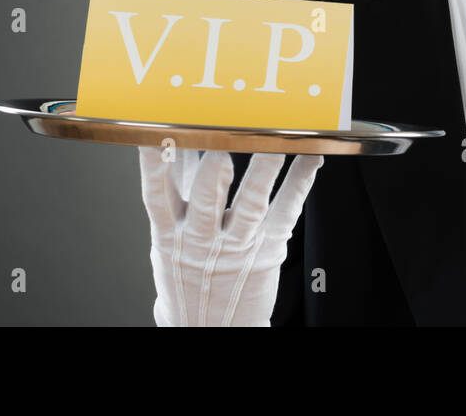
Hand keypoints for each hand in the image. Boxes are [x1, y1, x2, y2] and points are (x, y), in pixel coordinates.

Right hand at [139, 147, 322, 325]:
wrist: (211, 331)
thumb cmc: (191, 274)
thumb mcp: (172, 237)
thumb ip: (179, 187)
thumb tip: (180, 143)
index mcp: (170, 234)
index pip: (156, 195)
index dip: (155, 165)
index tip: (159, 134)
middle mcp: (201, 240)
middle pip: (207, 198)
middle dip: (215, 166)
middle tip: (225, 134)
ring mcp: (236, 246)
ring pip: (251, 203)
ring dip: (265, 169)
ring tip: (276, 139)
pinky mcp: (268, 250)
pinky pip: (286, 211)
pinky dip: (300, 182)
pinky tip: (311, 158)